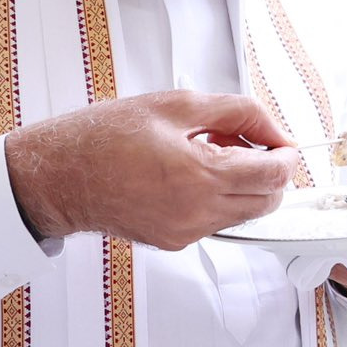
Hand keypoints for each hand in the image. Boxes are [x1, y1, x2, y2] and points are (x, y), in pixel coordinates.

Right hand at [4, 90, 295, 249]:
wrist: (59, 176)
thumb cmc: (104, 137)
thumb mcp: (176, 105)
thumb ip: (235, 112)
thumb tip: (271, 126)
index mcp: (200, 174)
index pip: (275, 175)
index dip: (286, 155)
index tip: (280, 141)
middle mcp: (198, 212)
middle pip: (268, 201)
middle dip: (269, 172)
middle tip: (244, 143)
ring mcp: (187, 232)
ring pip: (245, 214)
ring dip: (243, 185)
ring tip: (208, 153)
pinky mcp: (175, 242)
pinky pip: (216, 221)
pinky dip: (217, 198)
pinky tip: (188, 174)